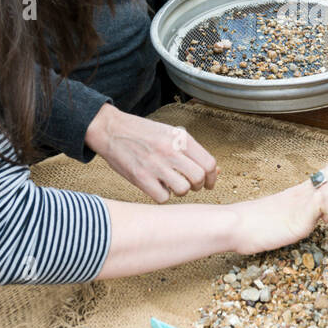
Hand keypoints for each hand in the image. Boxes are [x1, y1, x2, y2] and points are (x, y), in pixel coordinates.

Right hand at [86, 104, 217, 202]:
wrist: (111, 129)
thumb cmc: (143, 133)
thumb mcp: (171, 134)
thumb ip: (192, 151)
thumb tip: (216, 170)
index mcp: (181, 138)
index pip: (208, 163)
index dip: (212, 177)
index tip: (208, 183)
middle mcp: (170, 150)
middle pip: (198, 178)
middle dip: (198, 186)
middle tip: (190, 185)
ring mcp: (155, 164)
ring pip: (183, 190)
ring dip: (180, 191)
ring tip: (172, 184)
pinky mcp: (140, 177)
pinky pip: (162, 197)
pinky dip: (162, 196)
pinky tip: (157, 187)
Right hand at [234, 161, 327, 253]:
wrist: (236, 226)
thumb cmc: (260, 222)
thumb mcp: (292, 211)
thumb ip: (309, 206)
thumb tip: (323, 201)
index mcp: (306, 188)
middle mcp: (307, 191)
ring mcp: (303, 204)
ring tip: (327, 216)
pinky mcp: (298, 218)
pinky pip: (322, 204)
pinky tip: (321, 218)